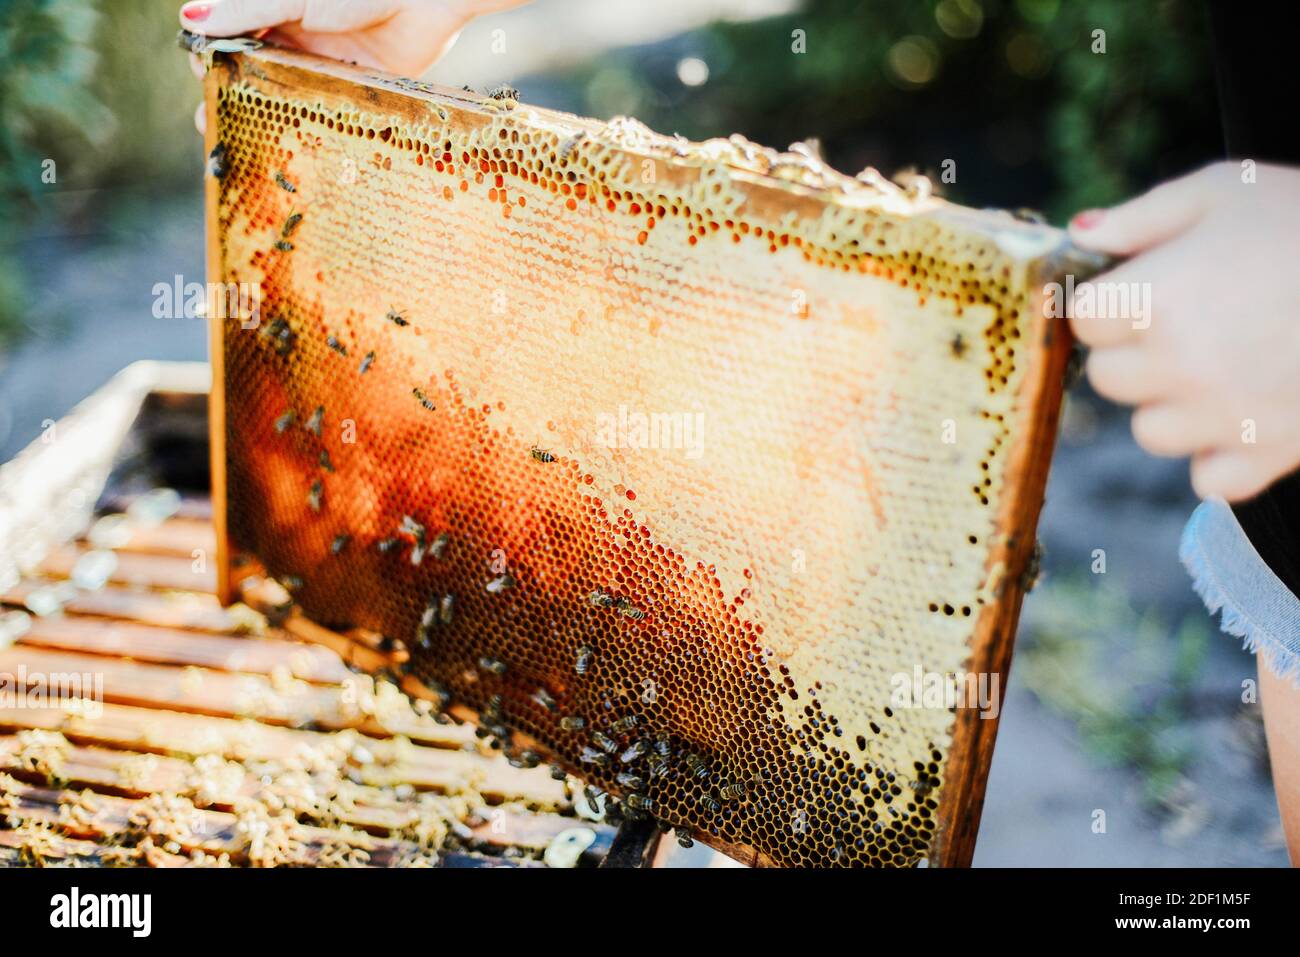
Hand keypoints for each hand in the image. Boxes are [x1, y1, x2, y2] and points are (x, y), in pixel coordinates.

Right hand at [181, 0, 526, 128]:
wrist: (427, 3)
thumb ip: (248, 10)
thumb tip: (190, 19)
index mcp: (271, 8)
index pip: (224, 31)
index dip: (208, 52)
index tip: (201, 71)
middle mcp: (289, 35)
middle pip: (244, 67)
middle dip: (224, 91)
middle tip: (210, 118)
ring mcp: (315, 63)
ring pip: (274, 93)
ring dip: (253, 114)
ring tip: (233, 137)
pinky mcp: (343, 88)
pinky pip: (313, 110)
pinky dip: (295, 126)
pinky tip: (279, 145)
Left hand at [1067, 161, 1299, 501]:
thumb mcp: (1225, 189)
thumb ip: (1140, 216)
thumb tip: (1081, 235)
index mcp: (1156, 298)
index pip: (1083, 318)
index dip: (1110, 299)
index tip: (1144, 287)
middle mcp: (1179, 365)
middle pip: (1108, 377)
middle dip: (1136, 351)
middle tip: (1192, 322)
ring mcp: (1222, 417)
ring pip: (1149, 431)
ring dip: (1174, 405)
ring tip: (1226, 364)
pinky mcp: (1268, 455)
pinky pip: (1208, 479)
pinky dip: (1221, 456)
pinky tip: (1249, 412)